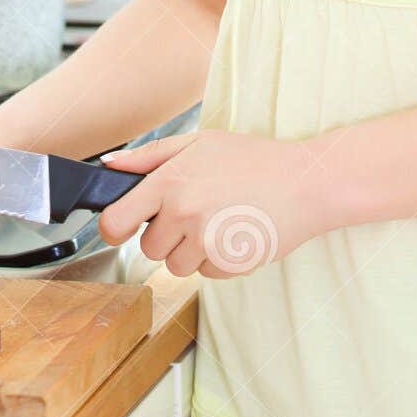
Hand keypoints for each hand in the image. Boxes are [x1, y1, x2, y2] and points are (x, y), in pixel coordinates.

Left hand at [96, 130, 331, 277]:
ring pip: (175, 265)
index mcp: (170, 181)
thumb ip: (150, 155)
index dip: (113, 228)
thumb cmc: (255, 160)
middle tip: (195, 213)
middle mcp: (183, 213)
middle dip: (166, 236)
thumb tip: (110, 166)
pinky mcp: (227, 265)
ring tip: (219, 222)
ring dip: (191, 251)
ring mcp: (205, 241)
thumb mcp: (200, 143)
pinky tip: (236, 234)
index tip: (122, 228)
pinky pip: (205, 273)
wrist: (306, 183)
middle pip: (148, 248)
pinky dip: (217, 260)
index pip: (115, 221)